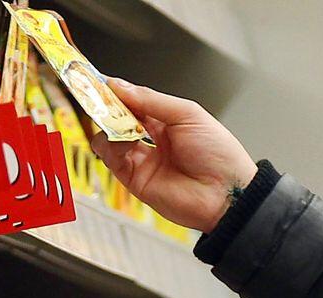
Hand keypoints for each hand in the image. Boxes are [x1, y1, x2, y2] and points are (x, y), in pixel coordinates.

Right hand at [89, 78, 258, 233]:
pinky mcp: (136, 180)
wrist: (227, 194)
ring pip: (111, 137)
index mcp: (168, 122)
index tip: (99, 79)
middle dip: (106, 105)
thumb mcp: (187, 114)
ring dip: (108, 124)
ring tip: (113, 119)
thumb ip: (151, 100)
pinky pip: (112, 159)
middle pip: (119, 118)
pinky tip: (119, 139)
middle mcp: (153, 140)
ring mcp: (143, 160)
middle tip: (95, 94)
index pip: (135, 101)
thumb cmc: (219, 154)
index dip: (117, 91)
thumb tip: (120, 86)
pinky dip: (110, 145)